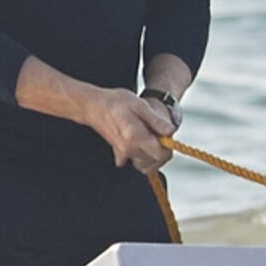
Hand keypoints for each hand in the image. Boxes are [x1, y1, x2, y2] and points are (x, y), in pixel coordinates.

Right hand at [14, 57, 177, 170]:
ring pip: (147, 163)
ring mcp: (124, 153)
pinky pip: (135, 161)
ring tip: (151, 137)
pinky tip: (139, 142)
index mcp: (136, 137)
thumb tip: (172, 131)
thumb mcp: (140, 105)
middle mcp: (130, 149)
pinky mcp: (119, 154)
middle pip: (156, 161)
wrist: (93, 106)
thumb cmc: (116, 102)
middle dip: (162, 150)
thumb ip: (156, 120)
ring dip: (153, 154)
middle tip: (159, 134)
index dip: (169, 145)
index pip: (161, 154)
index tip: (166, 134)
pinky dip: (141, 156)